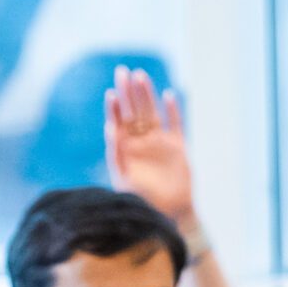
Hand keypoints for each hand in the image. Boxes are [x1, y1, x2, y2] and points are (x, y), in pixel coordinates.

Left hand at [104, 67, 195, 224]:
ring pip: (152, 113)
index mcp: (126, 149)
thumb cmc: (141, 201)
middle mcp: (141, 142)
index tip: (111, 94)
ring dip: (146, 95)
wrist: (167, 214)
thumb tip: (110, 129)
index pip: (118, 122)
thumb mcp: (124, 179)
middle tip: (122, 72)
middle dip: (127, 92)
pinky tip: (169, 95)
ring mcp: (159, 143)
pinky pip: (175, 124)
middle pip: (133, 112)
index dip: (114, 108)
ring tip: (140, 76)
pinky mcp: (177, 147)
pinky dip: (172, 110)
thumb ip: (118, 154)